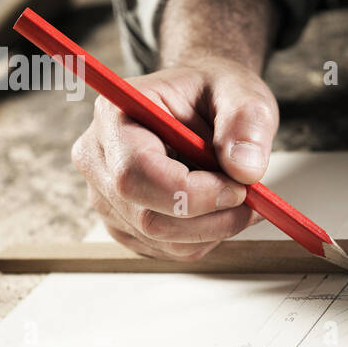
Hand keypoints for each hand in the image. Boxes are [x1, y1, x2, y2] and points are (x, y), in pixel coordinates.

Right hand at [71, 60, 278, 259]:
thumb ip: (247, 124)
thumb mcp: (241, 94)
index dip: (194, 193)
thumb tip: (245, 170)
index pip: (138, 174)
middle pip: (150, 218)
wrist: (200, 107)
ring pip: (165, 241)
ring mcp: (106, 197)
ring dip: (215, 230)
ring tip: (237, 198)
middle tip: (250, 200)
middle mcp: (97, 159)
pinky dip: (205, 238)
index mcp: (115, 116)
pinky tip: (215, 209)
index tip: (239, 188)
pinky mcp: (126, 225)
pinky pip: (171, 251)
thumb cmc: (214, 96)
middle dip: (212, 219)